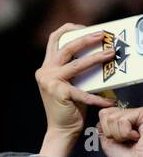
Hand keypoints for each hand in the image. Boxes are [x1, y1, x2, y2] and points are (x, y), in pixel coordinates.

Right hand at [36, 23, 116, 156]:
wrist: (60, 128)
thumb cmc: (68, 105)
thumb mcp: (67, 81)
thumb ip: (73, 66)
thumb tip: (96, 51)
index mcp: (46, 67)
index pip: (54, 39)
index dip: (70, 29)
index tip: (86, 28)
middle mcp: (45, 72)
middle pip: (66, 46)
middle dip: (86, 38)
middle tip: (103, 35)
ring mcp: (50, 83)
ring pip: (76, 64)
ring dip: (96, 57)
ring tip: (111, 54)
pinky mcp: (60, 94)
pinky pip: (84, 92)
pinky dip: (98, 97)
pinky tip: (109, 100)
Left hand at [99, 106, 142, 156]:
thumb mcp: (108, 143)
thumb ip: (103, 128)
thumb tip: (101, 116)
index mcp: (122, 122)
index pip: (104, 114)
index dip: (105, 129)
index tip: (116, 140)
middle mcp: (130, 116)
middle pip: (105, 114)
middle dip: (111, 133)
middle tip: (124, 140)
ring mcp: (136, 114)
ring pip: (112, 118)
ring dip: (119, 135)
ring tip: (131, 139)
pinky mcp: (142, 113)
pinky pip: (122, 120)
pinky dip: (125, 133)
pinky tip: (137, 137)